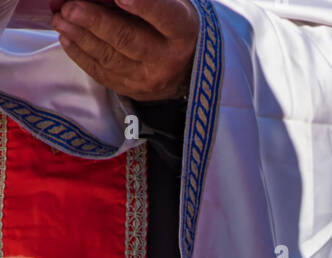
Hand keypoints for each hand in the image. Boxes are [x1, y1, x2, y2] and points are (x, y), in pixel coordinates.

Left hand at [53, 0, 198, 101]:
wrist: (186, 69)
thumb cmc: (173, 26)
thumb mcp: (172, 5)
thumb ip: (149, 0)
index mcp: (182, 32)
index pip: (164, 16)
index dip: (144, 6)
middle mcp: (167, 60)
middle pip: (127, 39)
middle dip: (95, 22)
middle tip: (70, 7)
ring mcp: (148, 79)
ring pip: (109, 57)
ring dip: (80, 36)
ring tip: (61, 18)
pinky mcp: (132, 90)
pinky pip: (102, 73)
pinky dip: (81, 54)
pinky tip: (67, 38)